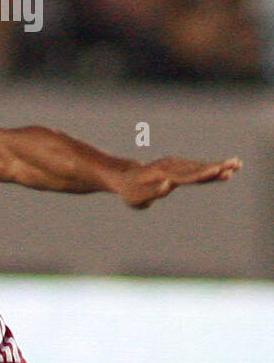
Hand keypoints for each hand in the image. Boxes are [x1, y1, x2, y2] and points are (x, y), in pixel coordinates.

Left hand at [115, 155, 240, 209]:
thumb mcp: (136, 197)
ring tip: (237, 164)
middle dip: (217, 167)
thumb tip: (167, 185)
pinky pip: (196, 168)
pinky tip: (225, 167)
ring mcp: (175, 165)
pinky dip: (210, 167)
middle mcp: (171, 167)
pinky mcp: (178, 166)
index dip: (201, 174)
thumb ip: (152, 192)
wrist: (125, 177)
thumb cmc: (130, 192)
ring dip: (218, 165)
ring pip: (199, 166)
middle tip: (235, 165)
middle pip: (197, 168)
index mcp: (163, 175)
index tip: (216, 170)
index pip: (186, 176)